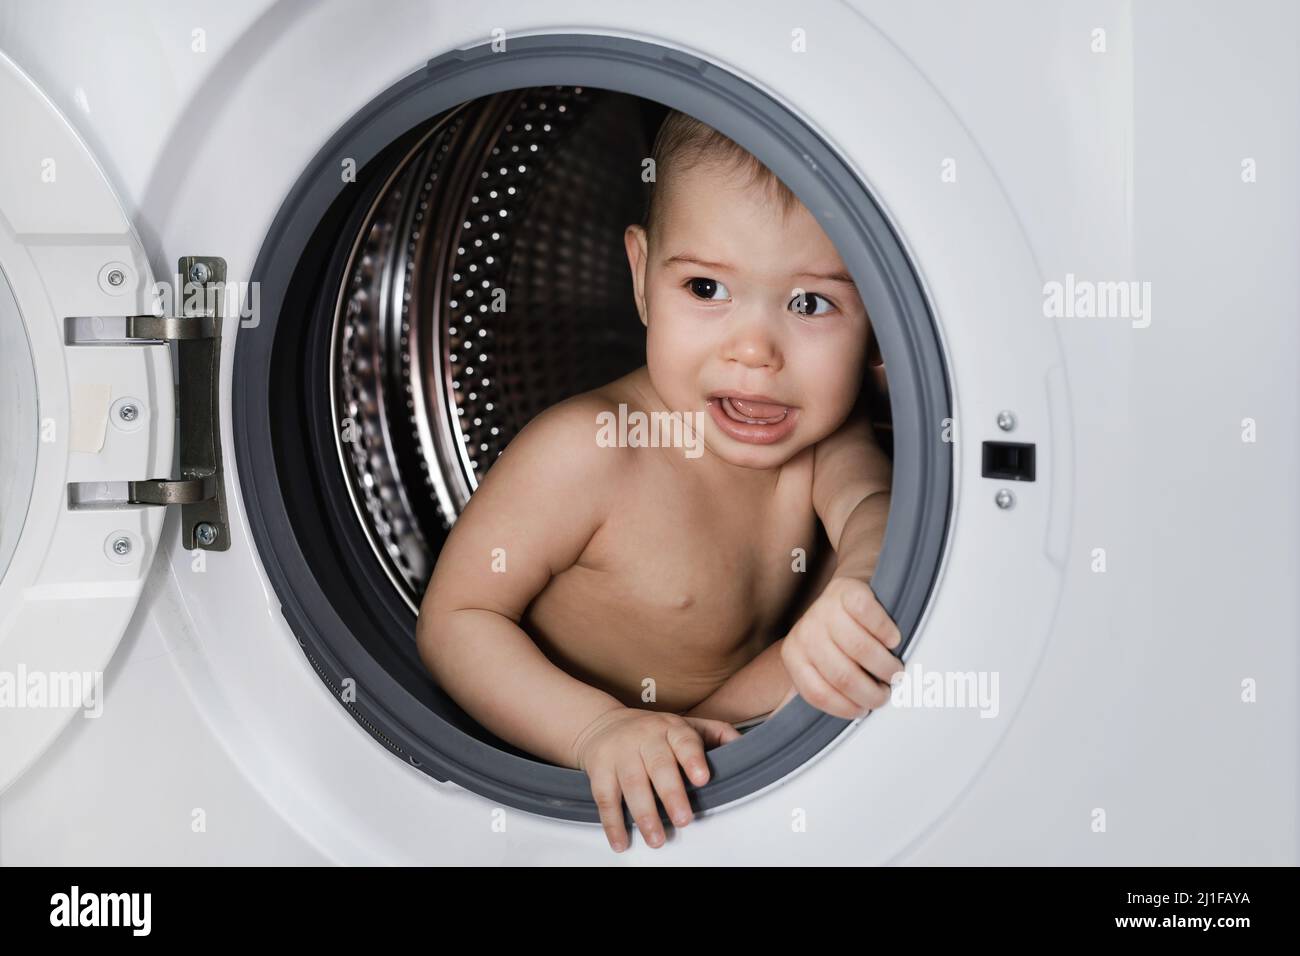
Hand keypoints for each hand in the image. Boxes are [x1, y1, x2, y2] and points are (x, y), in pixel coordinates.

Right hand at [573, 708, 740, 851]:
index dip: (693, 759)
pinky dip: (612, 822)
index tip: (703, 778)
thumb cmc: (654, 732)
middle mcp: (645, 738)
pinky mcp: (599, 769)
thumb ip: (717, 734)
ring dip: (644, 814)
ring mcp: (620, 753)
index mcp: (671, 729)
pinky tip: (622, 841)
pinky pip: (605, 797)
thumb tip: (749, 749)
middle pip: (659, 765)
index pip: (684, 741)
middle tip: (684, 820)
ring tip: (656, 839)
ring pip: (632, 783)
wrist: (602, 724)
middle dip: (671, 794)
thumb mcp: (685, 725)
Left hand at [780, 576, 902, 719]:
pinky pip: (872, 618)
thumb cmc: (836, 636)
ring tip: (893, 672)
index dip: (846, 708)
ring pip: (861, 649)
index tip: (863, 710)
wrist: (848, 593)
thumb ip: (803, 693)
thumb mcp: (814, 665)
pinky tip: (892, 640)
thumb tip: (776, 730)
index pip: (818, 694)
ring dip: (885, 666)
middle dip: (871, 692)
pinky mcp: (848, 591)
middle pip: (842, 675)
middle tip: (885, 692)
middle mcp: (805, 631)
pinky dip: (887, 634)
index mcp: (793, 655)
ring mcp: (825, 609)